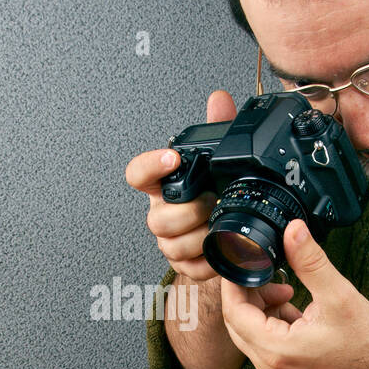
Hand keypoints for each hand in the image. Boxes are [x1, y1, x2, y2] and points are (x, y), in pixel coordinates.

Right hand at [125, 90, 235, 281]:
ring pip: (171, 245)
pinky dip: (207, 261)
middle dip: (186, 212)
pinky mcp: (185, 264)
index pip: (139, 174)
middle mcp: (163, 213)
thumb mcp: (220, 161)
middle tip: (210, 201)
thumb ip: (219, 129)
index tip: (170, 157)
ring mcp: (171, 241)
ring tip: (218, 225)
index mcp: (164, 185)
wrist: (229, 232)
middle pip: (156, 219)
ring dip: (197, 237)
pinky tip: (219, 248)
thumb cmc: (216, 195)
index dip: (150, 166)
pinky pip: (190, 268)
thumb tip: (221, 100)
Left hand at [220, 219, 368, 368]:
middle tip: (268, 274)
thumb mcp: (337, 293)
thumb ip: (310, 260)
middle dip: (249, 295)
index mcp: (277, 351)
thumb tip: (293, 231)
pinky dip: (273, 323)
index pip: (235, 313)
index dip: (234, 284)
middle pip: (238, 324)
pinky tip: (295, 309)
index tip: (240, 264)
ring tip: (288, 290)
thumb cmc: (365, 342)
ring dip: (263, 308)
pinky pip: (265, 345)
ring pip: (251, 334)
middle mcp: (271, 368)